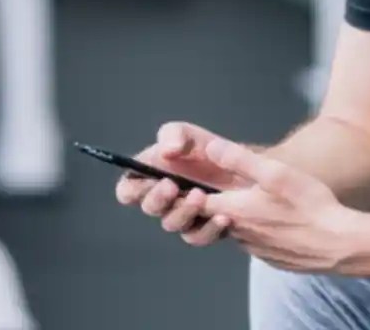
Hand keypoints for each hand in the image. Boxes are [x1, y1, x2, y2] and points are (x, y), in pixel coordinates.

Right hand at [115, 122, 251, 245]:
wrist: (241, 166)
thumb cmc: (206, 149)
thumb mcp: (189, 134)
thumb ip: (174, 135)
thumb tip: (166, 151)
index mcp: (151, 177)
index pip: (128, 191)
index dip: (133, 190)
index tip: (152, 180)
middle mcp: (163, 201)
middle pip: (150, 208)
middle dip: (158, 198)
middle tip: (172, 186)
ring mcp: (183, 217)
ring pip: (173, 224)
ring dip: (184, 212)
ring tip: (201, 195)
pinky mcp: (204, 229)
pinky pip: (200, 236)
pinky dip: (210, 228)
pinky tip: (223, 217)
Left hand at [202, 138, 361, 273]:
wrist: (339, 244)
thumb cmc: (310, 205)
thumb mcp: (276, 173)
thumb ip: (240, 160)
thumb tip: (210, 148)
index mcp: (235, 211)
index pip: (196, 204)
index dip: (189, 192)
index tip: (187, 182)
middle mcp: (239, 235)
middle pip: (214, 219)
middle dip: (213, 205)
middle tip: (221, 188)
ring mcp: (256, 250)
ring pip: (237, 231)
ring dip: (238, 218)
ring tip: (254, 202)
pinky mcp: (273, 258)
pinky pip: (257, 242)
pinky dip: (259, 231)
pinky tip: (277, 220)